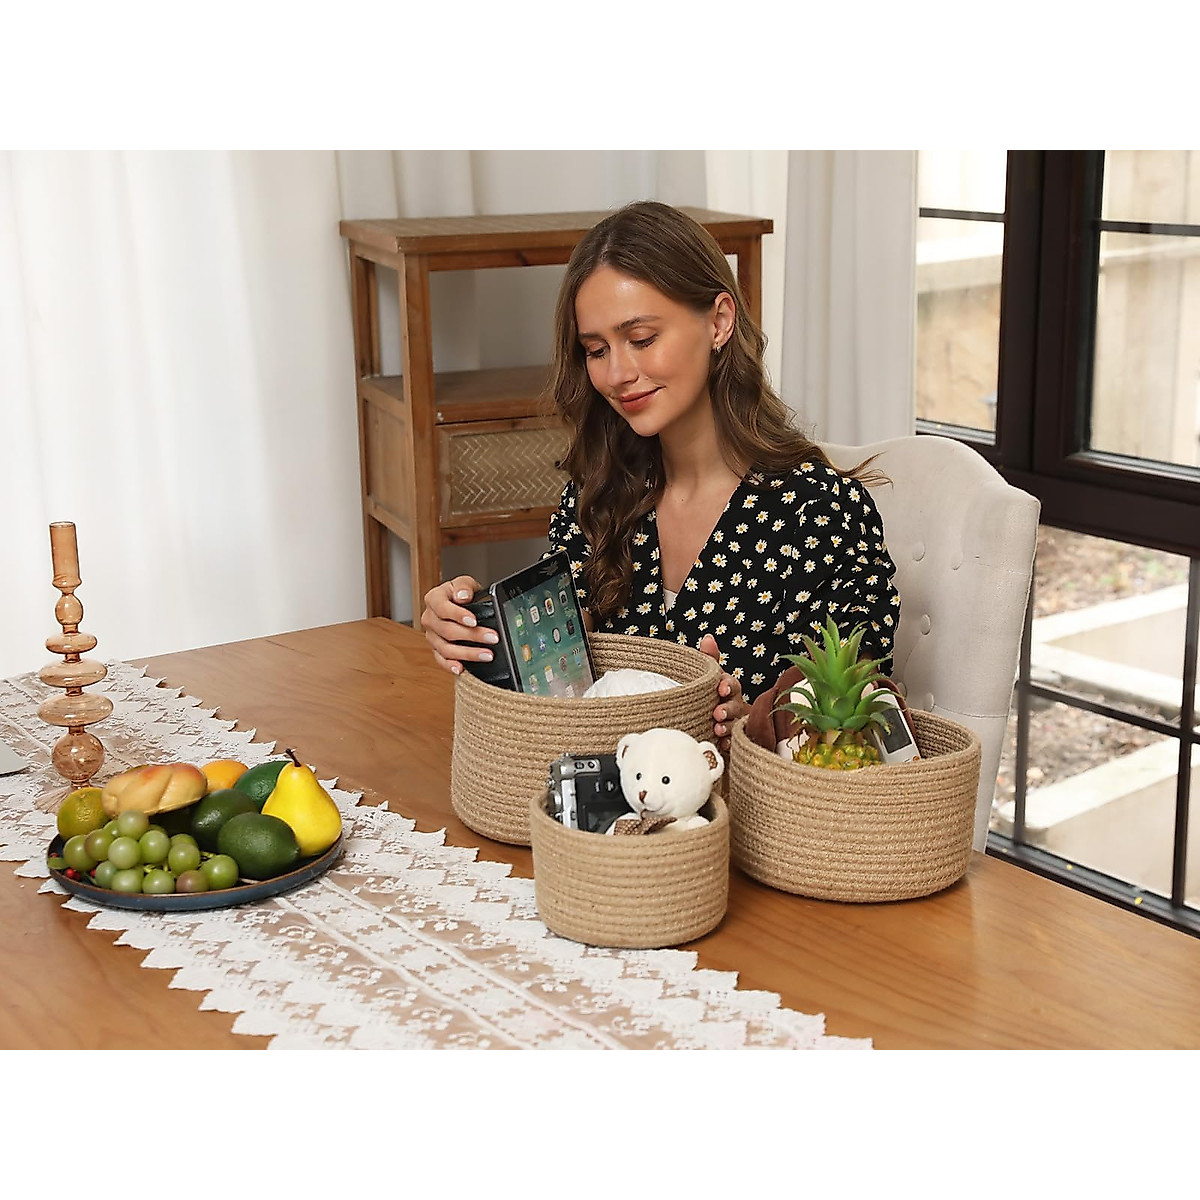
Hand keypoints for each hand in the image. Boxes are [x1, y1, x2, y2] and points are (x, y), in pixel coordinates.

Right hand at [419, 576, 496, 675]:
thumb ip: (464, 586)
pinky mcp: (436, 649)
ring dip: (468, 654)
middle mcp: (429, 618)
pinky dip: (450, 666)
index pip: (442, 608)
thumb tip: (463, 596)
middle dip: (472, 636)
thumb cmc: (462, 593)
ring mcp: (431, 635)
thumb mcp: (465, 583)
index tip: (474, 620)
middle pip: (447, 631)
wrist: (461, 604)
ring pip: (446, 648)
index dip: (458, 615)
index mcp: (434, 599)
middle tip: (492, 638)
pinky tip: (462, 668)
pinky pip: (441, 660)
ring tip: (487, 655)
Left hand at [698, 634, 748, 754]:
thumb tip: (708, 638)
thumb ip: (710, 659)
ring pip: (735, 724)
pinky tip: (722, 744)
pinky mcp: (734, 739)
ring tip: (717, 729)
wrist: (718, 722)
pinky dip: (728, 743)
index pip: (732, 684)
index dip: (728, 685)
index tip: (721, 688)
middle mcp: (735, 704)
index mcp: (728, 688)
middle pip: (735, 705)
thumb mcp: (710, 677)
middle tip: (717, 713)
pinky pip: (734, 741)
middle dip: (727, 708)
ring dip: (727, 726)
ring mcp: (736, 722)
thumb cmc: (714, 696)